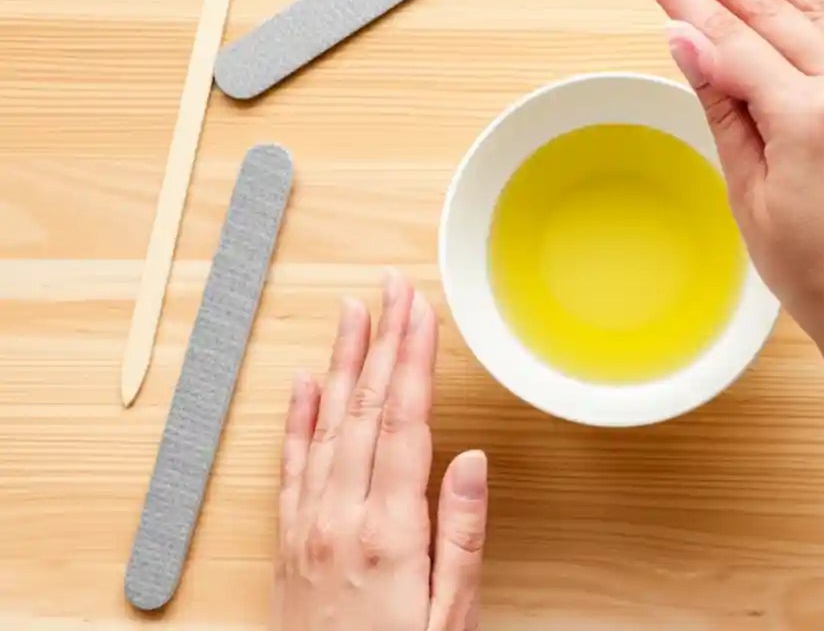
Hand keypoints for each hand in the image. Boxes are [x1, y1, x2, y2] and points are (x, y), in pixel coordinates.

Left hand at [272, 270, 487, 630]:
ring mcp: (309, 526)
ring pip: (326, 424)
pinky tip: (303, 381)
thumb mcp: (452, 615)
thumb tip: (473, 460)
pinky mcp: (290, 541)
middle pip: (365, 408)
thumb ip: (462, 534)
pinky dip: (297, 417)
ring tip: (353, 313)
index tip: (420, 310)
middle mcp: (341, 517)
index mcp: (390, 531)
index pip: (405, 422)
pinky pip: (290, 464)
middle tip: (392, 287)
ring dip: (341, 362)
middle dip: (382, 340)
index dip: (413, 358)